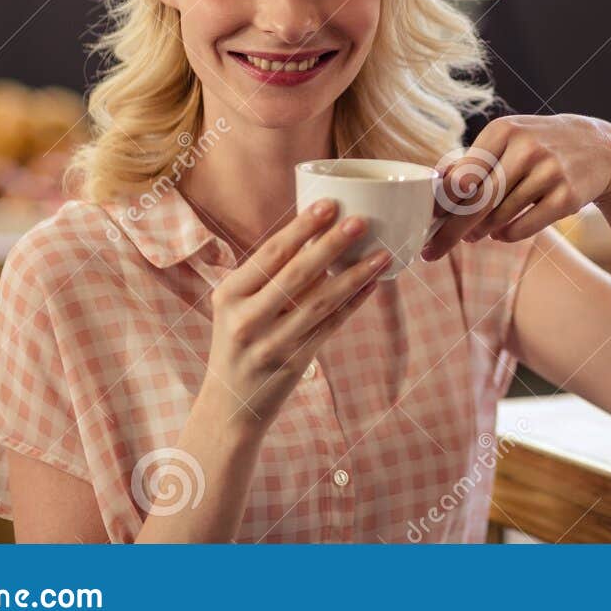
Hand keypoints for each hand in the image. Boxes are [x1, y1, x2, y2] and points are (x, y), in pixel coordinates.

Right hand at [201, 200, 390, 429]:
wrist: (229, 406)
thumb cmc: (239, 341)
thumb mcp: (238, 306)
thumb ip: (267, 275)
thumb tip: (317, 231)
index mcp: (229, 295)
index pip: (269, 255)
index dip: (301, 228)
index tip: (328, 204)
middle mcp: (246, 319)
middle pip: (296, 275)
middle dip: (331, 245)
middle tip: (360, 220)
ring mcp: (271, 344)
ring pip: (320, 303)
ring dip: (353, 275)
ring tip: (380, 253)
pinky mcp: (294, 363)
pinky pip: (330, 327)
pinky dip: (354, 303)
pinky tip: (373, 284)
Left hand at [421, 114, 610, 259]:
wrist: (599, 148)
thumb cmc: (538, 147)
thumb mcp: (507, 141)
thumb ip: (471, 162)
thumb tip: (434, 188)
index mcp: (503, 130)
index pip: (463, 175)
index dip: (442, 204)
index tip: (425, 224)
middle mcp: (526, 148)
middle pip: (477, 201)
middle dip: (450, 231)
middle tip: (431, 252)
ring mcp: (549, 172)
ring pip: (498, 217)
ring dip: (481, 231)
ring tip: (476, 232)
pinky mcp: (566, 197)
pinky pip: (522, 228)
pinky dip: (506, 235)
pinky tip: (502, 231)